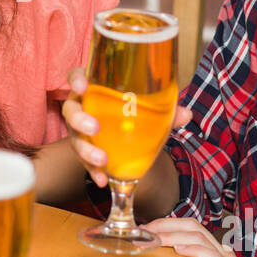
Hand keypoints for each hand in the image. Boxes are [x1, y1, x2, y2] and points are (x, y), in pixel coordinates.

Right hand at [61, 67, 191, 187]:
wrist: (130, 137)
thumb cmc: (134, 113)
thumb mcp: (150, 110)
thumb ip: (166, 111)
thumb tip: (186, 114)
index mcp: (94, 88)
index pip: (77, 77)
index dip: (76, 79)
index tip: (82, 86)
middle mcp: (82, 107)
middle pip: (70, 109)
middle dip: (79, 119)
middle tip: (95, 128)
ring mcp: (79, 131)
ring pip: (74, 138)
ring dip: (86, 150)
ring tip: (103, 160)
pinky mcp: (84, 151)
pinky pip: (83, 162)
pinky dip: (93, 171)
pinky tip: (103, 180)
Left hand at [142, 217, 251, 256]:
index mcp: (215, 250)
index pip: (190, 227)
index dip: (167, 224)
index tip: (146, 229)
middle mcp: (221, 251)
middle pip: (193, 226)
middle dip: (166, 225)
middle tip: (145, 232)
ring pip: (199, 237)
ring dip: (172, 236)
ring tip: (155, 239)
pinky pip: (212, 256)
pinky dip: (194, 250)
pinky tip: (178, 250)